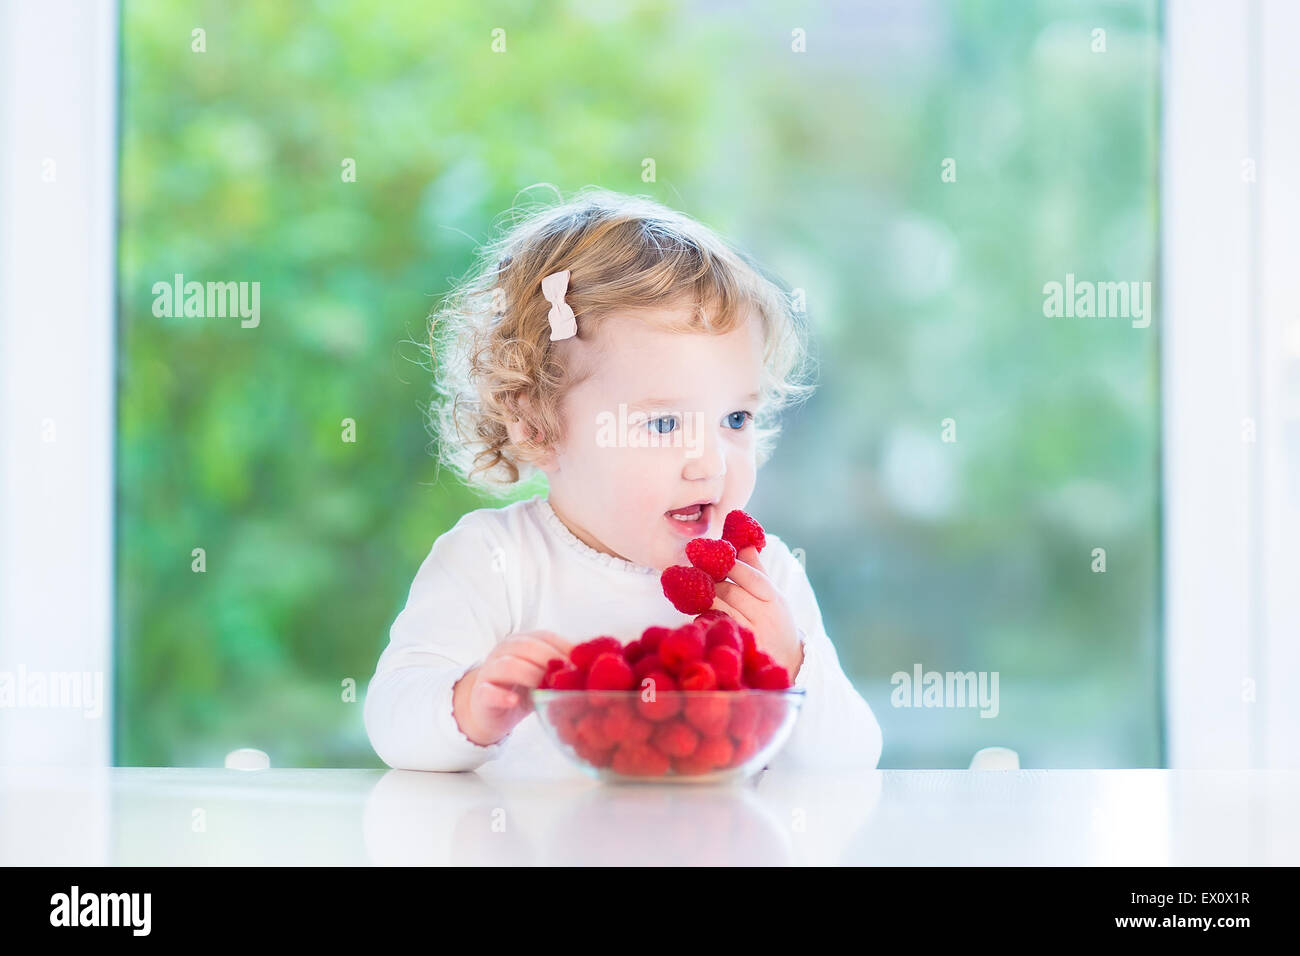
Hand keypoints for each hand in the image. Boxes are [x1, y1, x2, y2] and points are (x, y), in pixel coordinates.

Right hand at [452, 630, 573, 746]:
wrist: (488, 712)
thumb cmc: (521, 689)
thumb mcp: (544, 677)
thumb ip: (562, 670)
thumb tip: (594, 669)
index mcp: (523, 641)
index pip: (546, 637)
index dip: (566, 647)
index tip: (584, 663)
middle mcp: (505, 650)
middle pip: (528, 647)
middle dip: (551, 660)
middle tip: (570, 677)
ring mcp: (490, 670)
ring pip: (509, 665)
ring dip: (531, 674)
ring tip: (546, 688)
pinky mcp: (480, 693)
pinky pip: (489, 691)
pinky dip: (502, 696)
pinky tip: (515, 701)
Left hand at [711, 546, 803, 679]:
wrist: (788, 660)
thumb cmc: (776, 622)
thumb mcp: (774, 595)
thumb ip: (757, 570)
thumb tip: (743, 544)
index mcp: (774, 598)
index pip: (753, 577)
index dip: (732, 565)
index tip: (715, 555)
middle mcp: (765, 616)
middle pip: (731, 593)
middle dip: (712, 581)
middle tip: (698, 573)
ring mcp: (751, 634)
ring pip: (721, 610)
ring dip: (706, 599)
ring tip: (697, 592)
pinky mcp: (739, 648)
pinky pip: (716, 627)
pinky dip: (706, 618)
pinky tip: (703, 614)